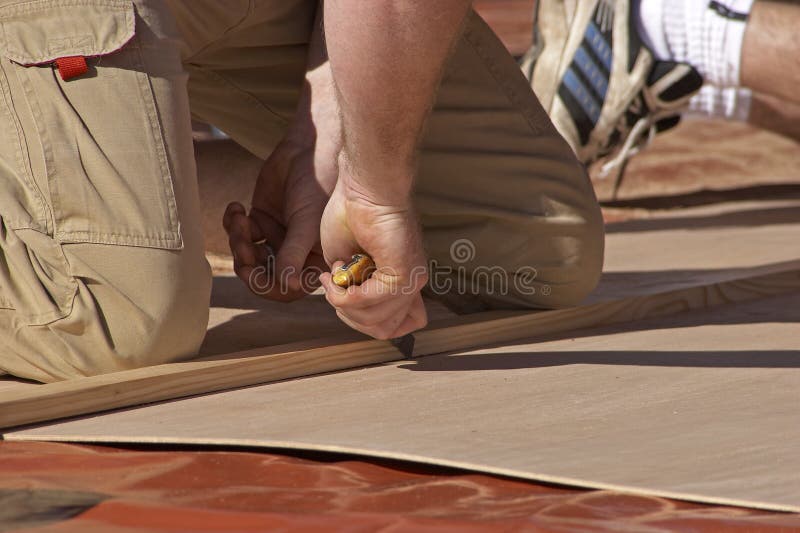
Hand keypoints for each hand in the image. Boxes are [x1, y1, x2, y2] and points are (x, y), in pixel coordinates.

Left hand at [224, 77, 341, 300]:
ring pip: (248, 256)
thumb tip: (289, 286)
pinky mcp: (260, 220)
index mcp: (313, 260)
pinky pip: (240, 233)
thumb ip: (294, 254)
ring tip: (241, 218)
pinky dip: (233, 223)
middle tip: (242, 246)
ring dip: (238, 241)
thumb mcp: (306, 223)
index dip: (269, 287)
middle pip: (264, 275)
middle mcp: (295, 253)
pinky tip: (237, 207)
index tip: (253, 273)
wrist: (308, 151)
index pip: (289, 288)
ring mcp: (276, 237)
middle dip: (248, 263)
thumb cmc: (316, 187)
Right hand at [319, 158, 428, 338]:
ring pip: (377, 321)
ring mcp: (412, 279)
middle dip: (349, 316)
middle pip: (383, 330)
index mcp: (402, 281)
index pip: (398, 326)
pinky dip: (348, 294)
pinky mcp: (405, 273)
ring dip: (344, 304)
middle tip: (333, 286)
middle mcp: (413, 283)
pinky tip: (337, 273)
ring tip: (332, 277)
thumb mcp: (345, 263)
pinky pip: (373, 301)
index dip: (364, 321)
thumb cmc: (350, 214)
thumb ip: (351, 289)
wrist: (363, 185)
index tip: (343, 297)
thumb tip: (347, 307)